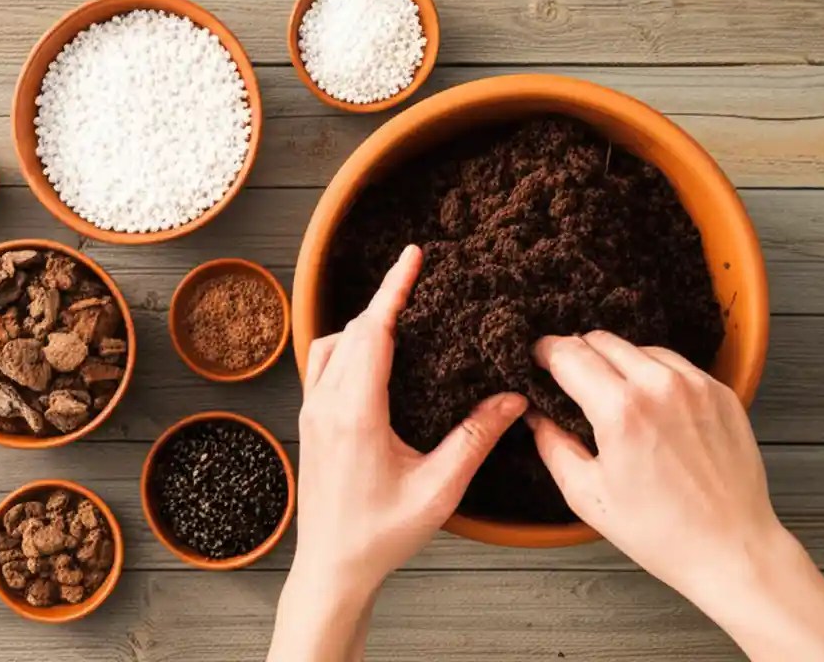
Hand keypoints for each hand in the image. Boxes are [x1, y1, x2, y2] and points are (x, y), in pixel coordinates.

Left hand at [269, 245, 526, 661]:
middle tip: (422, 276)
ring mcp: (313, 412)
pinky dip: (350, 344)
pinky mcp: (311, 423)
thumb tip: (511, 395)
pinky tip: (376, 353)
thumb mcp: (438, 489)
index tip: (413, 255)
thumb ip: (475, 437)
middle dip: (387, 299)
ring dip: (366, 322)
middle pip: (354, 330)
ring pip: (333, 344)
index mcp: (356, 413)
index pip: (375, 331)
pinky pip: (325, 365)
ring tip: (404, 311)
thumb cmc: (380, 535)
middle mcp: (327, 404)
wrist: (331, 569)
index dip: (394, 289)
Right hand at [526, 331, 781, 600]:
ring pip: (639, 347)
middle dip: (578, 353)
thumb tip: (537, 415)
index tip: (538, 359)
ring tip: (611, 394)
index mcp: (620, 410)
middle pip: (602, 340)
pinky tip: (648, 403)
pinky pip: (675, 364)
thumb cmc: (661, 531)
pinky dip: (653, 373)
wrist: (731, 548)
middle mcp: (660, 386)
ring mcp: (696, 385)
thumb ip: (553, 445)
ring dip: (616, 361)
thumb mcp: (587, 494)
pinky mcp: (720, 391)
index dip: (545, 352)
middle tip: (568, 377)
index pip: (570, 354)